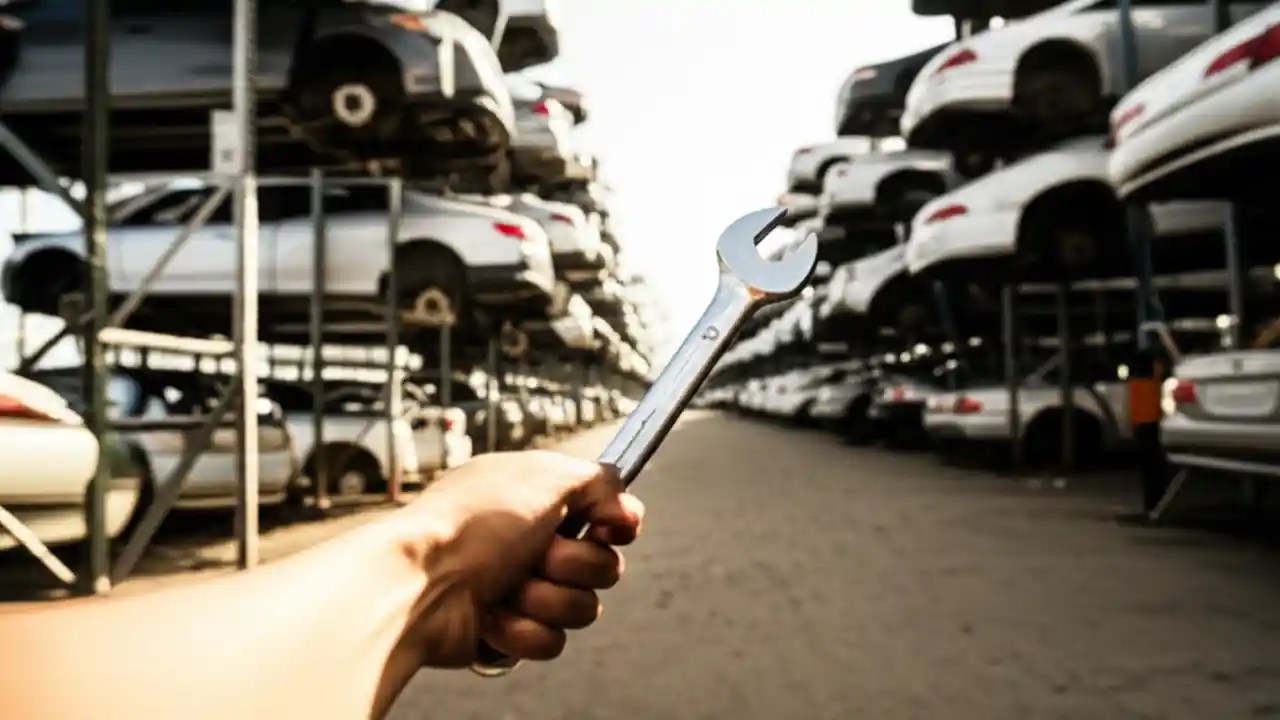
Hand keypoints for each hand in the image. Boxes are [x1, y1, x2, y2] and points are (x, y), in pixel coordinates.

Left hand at [388, 451, 643, 668]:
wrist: (418, 585)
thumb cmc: (472, 525)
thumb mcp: (547, 477)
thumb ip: (601, 481)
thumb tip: (627, 507)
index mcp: (540, 499)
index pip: (606, 514)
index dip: (616, 524)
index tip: (610, 526)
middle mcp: (533, 542)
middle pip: (604, 565)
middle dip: (576, 563)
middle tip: (539, 555)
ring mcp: (522, 588)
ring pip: (583, 608)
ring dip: (547, 598)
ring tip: (506, 589)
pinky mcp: (511, 630)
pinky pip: (552, 641)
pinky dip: (523, 629)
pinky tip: (492, 616)